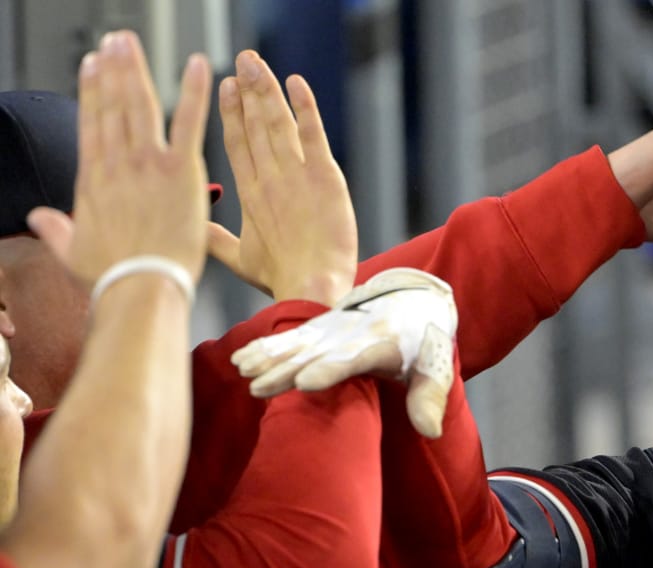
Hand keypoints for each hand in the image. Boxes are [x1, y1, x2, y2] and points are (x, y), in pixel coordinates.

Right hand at [28, 32, 211, 284]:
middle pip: (113, 106)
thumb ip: (55, 229)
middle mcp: (118, 164)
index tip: (92, 67)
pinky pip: (189, 124)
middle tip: (116, 43)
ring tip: (134, 44)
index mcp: (95, 179)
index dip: (92, 92)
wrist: (141, 287)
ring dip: (137, 71)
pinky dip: (195, 93)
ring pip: (141, 106)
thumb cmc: (112, 276)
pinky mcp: (181, 171)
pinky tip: (202, 67)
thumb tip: (37, 219)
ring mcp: (148, 164)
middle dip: (113, 71)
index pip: (92, 124)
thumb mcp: (71, 251)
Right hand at [208, 50, 356, 305]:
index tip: (225, 87)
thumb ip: (217, 238)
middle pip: (254, 126)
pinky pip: (313, 134)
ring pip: (277, 124)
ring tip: (257, 64)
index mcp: (249, 195)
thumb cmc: (281, 279)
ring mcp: (295, 175)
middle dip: (248, 92)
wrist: (311, 287)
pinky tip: (296, 83)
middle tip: (243, 62)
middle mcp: (268, 178)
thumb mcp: (241, 259)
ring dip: (267, 91)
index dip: (231, 114)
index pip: (237, 144)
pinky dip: (305, 107)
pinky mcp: (323, 177)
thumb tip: (196, 230)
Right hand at [230, 268, 457, 437]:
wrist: (411, 298)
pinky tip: (241, 359)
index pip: (352, 359)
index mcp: (380, 343)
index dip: (329, 370)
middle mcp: (350, 333)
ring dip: (268, 358)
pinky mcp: (317, 328)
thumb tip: (432, 433)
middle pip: (314, 354)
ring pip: (295, 344)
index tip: (306, 383)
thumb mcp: (435, 368)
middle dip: (286, 370)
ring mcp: (331, 328)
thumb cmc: (424, 342)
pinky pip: (288, 336)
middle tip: (259, 388)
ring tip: (243, 373)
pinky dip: (265, 346)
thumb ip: (429, 399)